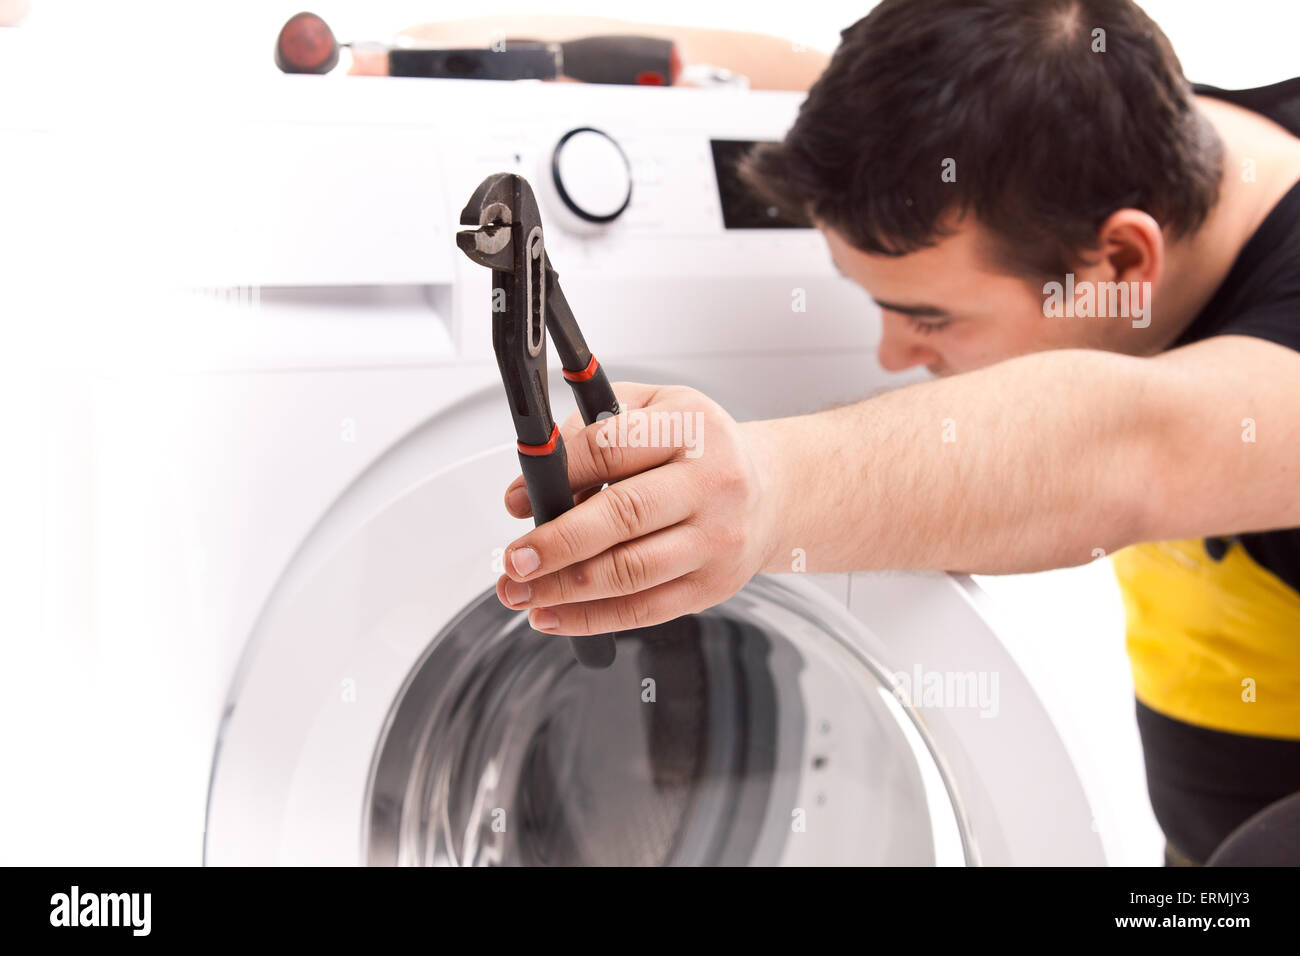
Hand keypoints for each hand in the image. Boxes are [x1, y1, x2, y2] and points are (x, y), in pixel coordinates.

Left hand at [495, 382, 780, 634]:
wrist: (771, 490)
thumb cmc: (702, 450)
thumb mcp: (656, 410)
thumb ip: (592, 429)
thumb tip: (529, 488)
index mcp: (690, 429)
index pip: (610, 450)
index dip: (556, 475)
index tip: (517, 498)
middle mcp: (710, 484)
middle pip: (623, 516)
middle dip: (557, 543)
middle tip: (514, 560)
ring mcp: (716, 539)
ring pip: (631, 572)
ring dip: (565, 589)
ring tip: (521, 593)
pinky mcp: (713, 585)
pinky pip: (645, 609)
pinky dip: (592, 618)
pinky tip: (555, 615)